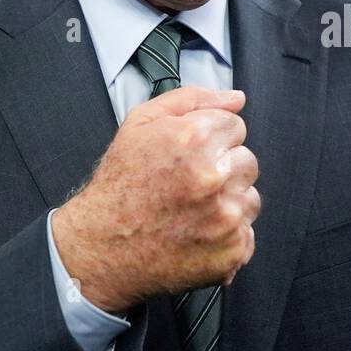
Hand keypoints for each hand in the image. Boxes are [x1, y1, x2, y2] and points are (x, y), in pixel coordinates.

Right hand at [52, 86, 259, 312]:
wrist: (101, 246)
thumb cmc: (119, 185)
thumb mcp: (140, 123)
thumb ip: (192, 100)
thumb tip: (235, 98)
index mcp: (195, 140)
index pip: (235, 125)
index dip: (211, 138)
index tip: (191, 155)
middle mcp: (214, 177)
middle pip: (247, 160)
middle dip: (223, 168)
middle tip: (188, 183)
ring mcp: (226, 218)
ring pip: (249, 197)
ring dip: (228, 202)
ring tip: (191, 210)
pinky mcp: (231, 251)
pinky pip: (246, 233)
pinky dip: (226, 235)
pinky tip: (196, 232)